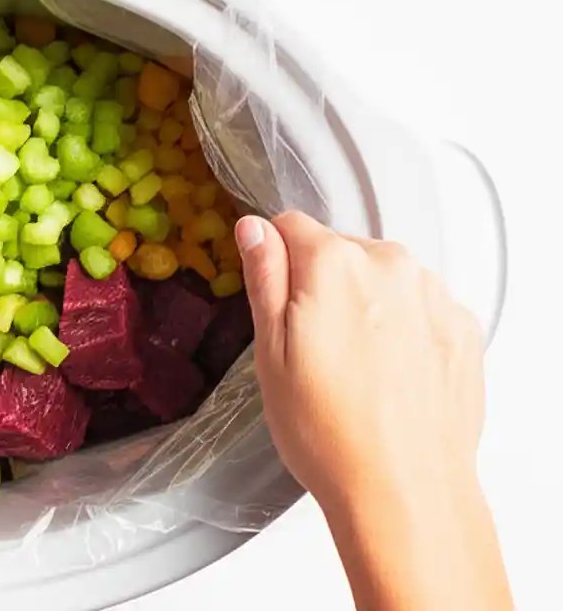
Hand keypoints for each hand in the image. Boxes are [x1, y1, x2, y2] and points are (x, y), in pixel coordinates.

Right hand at [236, 211, 509, 610]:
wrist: (404, 491)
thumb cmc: (329, 433)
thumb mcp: (270, 354)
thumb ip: (265, 279)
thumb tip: (254, 228)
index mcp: (334, 266)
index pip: (290, 226)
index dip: (273, 262)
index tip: (276, 305)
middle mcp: (391, 267)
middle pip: (340, 251)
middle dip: (321, 287)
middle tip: (311, 351)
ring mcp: (433, 296)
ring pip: (381, 280)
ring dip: (364, 307)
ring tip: (353, 370)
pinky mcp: (461, 327)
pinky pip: (418, 308)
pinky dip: (401, 330)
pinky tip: (386, 377)